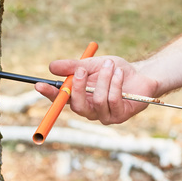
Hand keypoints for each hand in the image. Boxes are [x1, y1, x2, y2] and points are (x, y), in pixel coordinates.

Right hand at [34, 55, 159, 124]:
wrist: (141, 74)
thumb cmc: (115, 70)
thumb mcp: (93, 64)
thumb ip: (74, 66)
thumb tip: (51, 67)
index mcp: (80, 97)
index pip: (61, 99)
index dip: (50, 94)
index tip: (39, 84)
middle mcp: (90, 110)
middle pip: (76, 106)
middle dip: (78, 87)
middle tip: (81, 70)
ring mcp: (105, 115)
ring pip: (97, 100)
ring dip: (103, 79)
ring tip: (110, 65)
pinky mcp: (120, 116)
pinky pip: (113, 101)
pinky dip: (115, 84)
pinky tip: (120, 74)